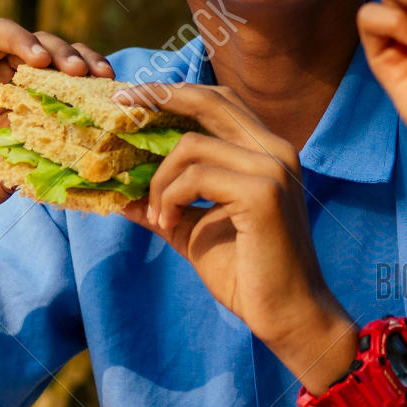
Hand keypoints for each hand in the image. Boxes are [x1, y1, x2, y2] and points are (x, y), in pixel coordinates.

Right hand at [0, 17, 112, 231]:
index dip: (86, 63)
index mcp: (27, 86)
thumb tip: (99, 131)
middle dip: (61, 52)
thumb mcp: (26, 159)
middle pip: (35, 42)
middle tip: (76, 71)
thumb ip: (52, 139)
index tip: (106, 77)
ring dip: (21, 39)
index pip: (61, 61)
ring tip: (39, 57)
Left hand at [112, 83, 357, 391]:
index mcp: (267, 151)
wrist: (288, 313)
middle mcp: (275, 149)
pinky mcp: (262, 192)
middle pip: (210, 100)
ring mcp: (272, 167)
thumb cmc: (248, 272)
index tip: (131, 96)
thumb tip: (119, 194)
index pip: (219, 100)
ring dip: (159, 180)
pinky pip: (195, 177)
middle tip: (119, 104)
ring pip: (192, 145)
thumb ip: (164, 205)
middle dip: (159, 97)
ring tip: (158, 215)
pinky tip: (169, 222)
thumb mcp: (196, 230)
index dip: (175, 93)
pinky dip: (170, 198)